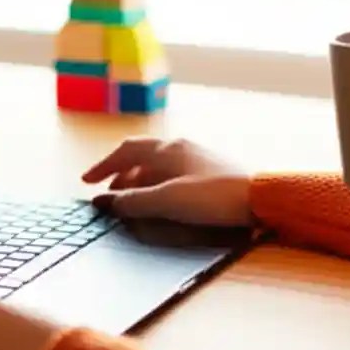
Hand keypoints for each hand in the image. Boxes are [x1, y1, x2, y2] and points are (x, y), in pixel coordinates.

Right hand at [83, 137, 252, 225]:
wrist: (262, 198)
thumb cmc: (214, 197)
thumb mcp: (167, 201)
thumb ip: (135, 201)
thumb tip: (107, 202)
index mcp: (168, 149)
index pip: (126, 151)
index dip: (104, 166)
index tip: (88, 181)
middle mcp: (182, 148)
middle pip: (142, 157)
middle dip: (122, 176)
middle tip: (110, 197)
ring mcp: (199, 158)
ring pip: (159, 166)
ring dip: (140, 182)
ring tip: (133, 202)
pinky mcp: (213, 172)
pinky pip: (175, 174)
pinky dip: (160, 186)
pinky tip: (164, 202)